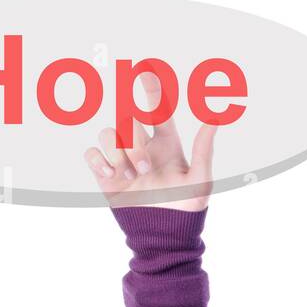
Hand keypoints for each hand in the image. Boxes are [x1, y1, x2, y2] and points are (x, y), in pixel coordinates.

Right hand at [83, 71, 216, 211]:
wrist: (162, 236)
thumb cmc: (186, 209)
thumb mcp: (200, 180)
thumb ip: (204, 147)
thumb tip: (216, 115)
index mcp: (167, 142)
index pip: (157, 107)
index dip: (151, 88)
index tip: (145, 70)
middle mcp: (142, 145)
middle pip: (127, 119)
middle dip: (134, 141)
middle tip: (145, 169)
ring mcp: (122, 159)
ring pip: (107, 133)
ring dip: (118, 154)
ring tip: (131, 177)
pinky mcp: (105, 174)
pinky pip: (90, 154)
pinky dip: (97, 161)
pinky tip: (109, 176)